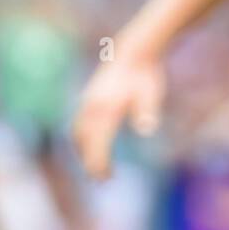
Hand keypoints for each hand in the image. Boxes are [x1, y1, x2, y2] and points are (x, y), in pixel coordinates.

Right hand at [72, 45, 165, 179]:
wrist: (134, 50)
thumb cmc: (146, 75)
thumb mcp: (151, 93)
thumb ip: (147, 111)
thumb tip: (146, 129)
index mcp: (106, 108)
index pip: (97, 143)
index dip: (98, 162)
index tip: (104, 178)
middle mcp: (92, 106)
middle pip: (83, 141)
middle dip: (90, 161)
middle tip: (102, 178)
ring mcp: (87, 101)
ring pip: (77, 132)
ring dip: (83, 151)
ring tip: (97, 165)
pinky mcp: (88, 98)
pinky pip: (78, 123)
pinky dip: (81, 138)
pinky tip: (92, 144)